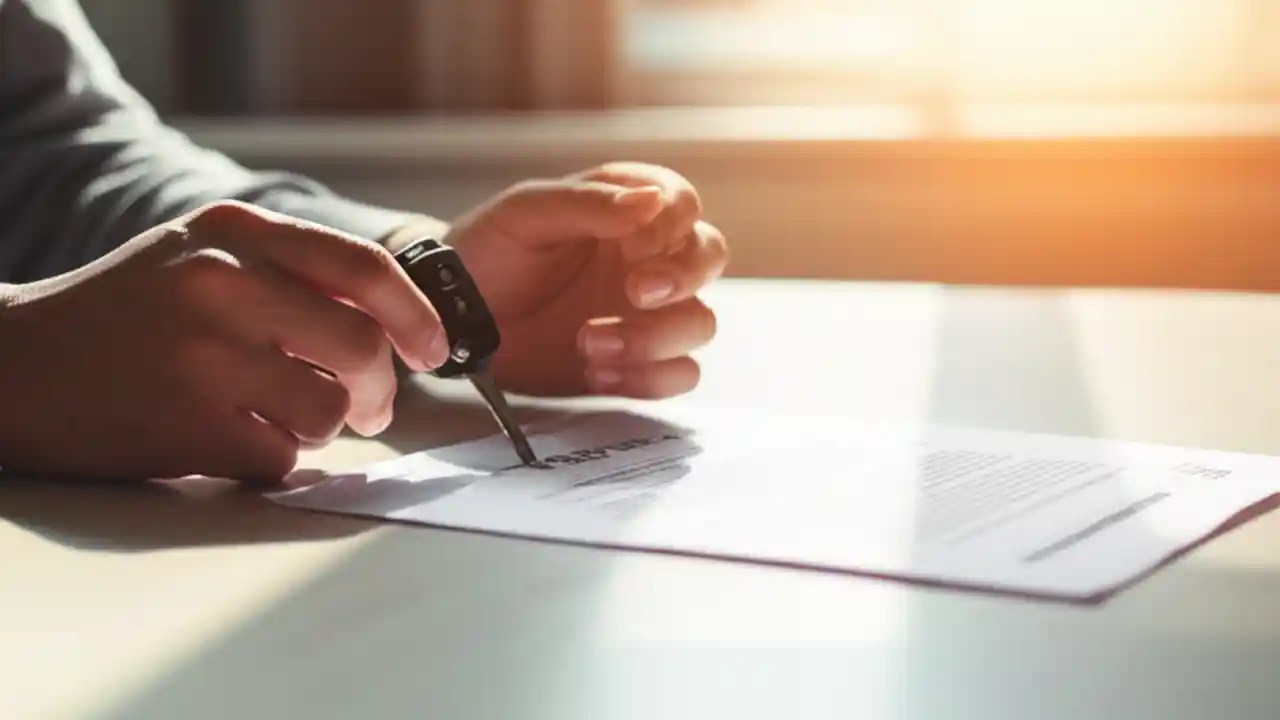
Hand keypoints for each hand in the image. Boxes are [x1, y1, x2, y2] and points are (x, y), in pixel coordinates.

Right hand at [0, 202, 446, 481]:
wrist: (14, 365)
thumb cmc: (126, 316)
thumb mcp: (201, 256)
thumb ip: (290, 273)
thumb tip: (394, 321)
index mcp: (234, 230)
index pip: (363, 266)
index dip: (417, 315)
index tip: (434, 351)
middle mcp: (222, 280)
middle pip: (362, 344)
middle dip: (378, 388)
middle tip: (366, 408)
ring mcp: (203, 352)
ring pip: (331, 407)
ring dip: (325, 428)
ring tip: (284, 420)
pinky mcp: (187, 422)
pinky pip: (282, 455)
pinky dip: (275, 460)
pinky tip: (237, 442)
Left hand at [440, 163, 728, 396]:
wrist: (456, 320)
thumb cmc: (487, 253)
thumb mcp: (524, 215)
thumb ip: (586, 202)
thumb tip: (652, 200)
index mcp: (624, 211)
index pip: (681, 202)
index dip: (671, 223)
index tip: (636, 245)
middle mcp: (647, 259)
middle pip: (709, 257)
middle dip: (683, 277)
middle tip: (636, 292)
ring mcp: (647, 315)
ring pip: (699, 322)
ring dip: (655, 337)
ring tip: (588, 343)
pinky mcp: (637, 363)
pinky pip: (678, 375)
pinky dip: (647, 377)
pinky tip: (597, 371)